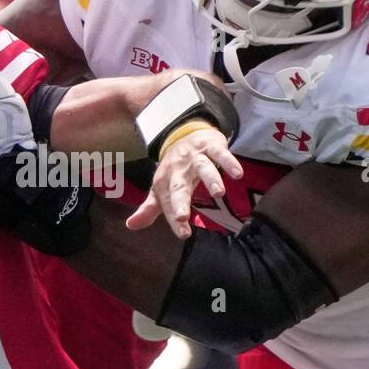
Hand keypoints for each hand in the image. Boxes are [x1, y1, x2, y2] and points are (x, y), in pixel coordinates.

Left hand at [127, 125, 243, 237]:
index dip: (174, 218)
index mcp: (165, 182)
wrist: (183, 134)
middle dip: (179, 201)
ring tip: (219, 192)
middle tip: (182, 217)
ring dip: (210, 178)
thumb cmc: (174, 170)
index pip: (168, 203)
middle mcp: (179, 170)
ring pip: (202, 167)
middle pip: (179, 186)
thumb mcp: (160, 188)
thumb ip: (149, 209)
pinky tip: (237, 174)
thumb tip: (130, 225)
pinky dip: (229, 162)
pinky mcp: (211, 146)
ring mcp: (195, 157)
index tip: (183, 235)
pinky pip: (220, 153)